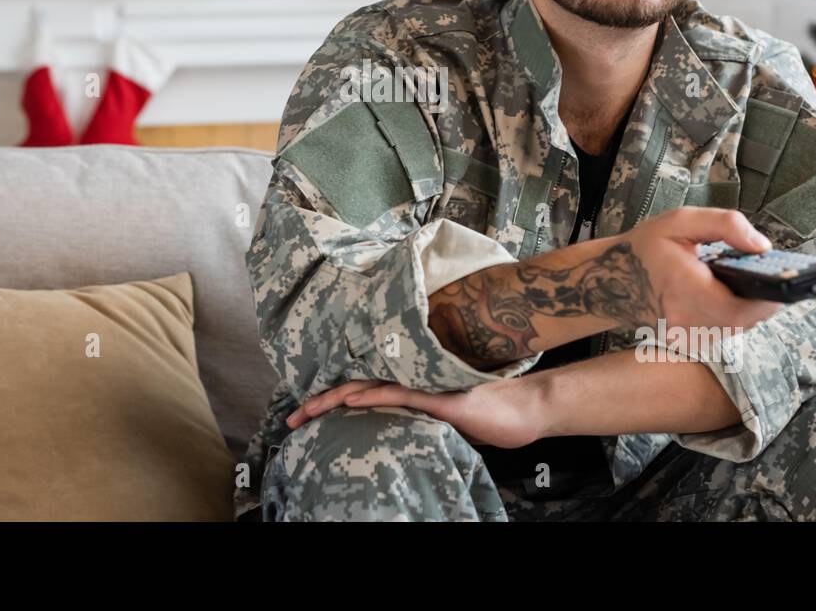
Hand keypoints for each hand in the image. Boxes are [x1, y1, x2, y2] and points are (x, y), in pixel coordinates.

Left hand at [285, 377, 544, 448]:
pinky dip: (374, 397)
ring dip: (337, 398)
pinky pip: (402, 395)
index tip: (301, 418)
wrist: (524, 409)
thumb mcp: (443, 423)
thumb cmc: (488, 414)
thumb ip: (417, 422)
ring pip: (372, 388)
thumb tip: (395, 434)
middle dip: (320, 402)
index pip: (361, 392)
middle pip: (356, 387)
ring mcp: (425, 386)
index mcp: (409, 389)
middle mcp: (412, 381)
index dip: (329, 402)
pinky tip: (352, 401)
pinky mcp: (440, 396)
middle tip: (291, 419)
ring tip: (309, 409)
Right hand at [620, 207, 784, 332]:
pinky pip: (723, 332)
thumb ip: (725, 225)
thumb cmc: (646, 247)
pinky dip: (733, 315)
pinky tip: (728, 294)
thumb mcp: (682, 221)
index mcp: (685, 287)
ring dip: (749, 307)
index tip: (786, 280)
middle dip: (764, 299)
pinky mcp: (687, 340)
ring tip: (750, 282)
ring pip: (738, 329)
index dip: (770, 297)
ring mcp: (685, 334)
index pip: (741, 308)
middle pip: (745, 320)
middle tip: (773, 277)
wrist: (610, 279)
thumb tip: (763, 247)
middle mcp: (685, 319)